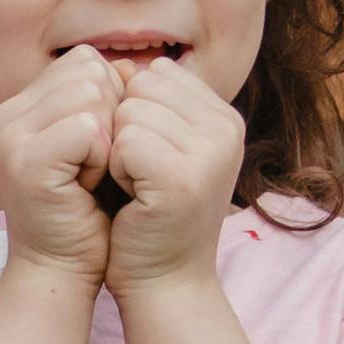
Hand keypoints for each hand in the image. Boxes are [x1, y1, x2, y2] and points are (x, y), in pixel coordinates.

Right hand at [0, 47, 127, 281]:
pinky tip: (90, 185)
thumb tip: (131, 66)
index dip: (111, 98)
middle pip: (89, 70)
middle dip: (112, 115)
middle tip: (99, 164)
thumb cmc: (89, 210)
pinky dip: (102, 157)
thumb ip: (108, 102)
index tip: (102, 148)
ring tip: (94, 174)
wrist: (62, 269)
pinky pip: (88, 127)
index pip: (84, 61)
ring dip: (109, 137)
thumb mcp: (99, 145)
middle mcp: (11, 113)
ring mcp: (13, 135)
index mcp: (25, 104)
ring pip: (91, 93)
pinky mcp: (26, 161)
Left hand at [97, 52, 243, 286]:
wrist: (164, 280)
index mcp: (225, 117)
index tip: (148, 156)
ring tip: (138, 186)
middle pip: (142, 86)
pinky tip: (133, 197)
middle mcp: (228, 130)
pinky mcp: (184, 178)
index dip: (135, 112)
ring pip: (130, 112)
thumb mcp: (160, 147)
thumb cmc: (150, 213)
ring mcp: (211, 154)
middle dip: (125, 127)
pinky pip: (125, 142)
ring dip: (118, 150)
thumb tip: (116, 63)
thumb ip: (148, 103)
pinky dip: (115, 169)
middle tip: (140, 174)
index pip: (157, 73)